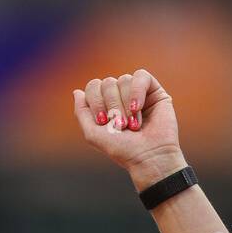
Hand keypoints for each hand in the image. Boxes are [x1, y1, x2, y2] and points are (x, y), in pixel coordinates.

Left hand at [72, 69, 186, 191]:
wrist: (148, 156)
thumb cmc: (121, 149)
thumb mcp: (93, 133)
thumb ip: (81, 112)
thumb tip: (76, 92)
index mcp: (105, 105)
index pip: (93, 87)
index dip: (95, 101)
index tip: (103, 121)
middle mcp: (120, 97)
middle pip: (107, 83)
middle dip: (112, 105)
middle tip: (120, 126)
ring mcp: (137, 93)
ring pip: (123, 80)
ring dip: (125, 104)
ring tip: (132, 125)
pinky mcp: (154, 91)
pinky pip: (141, 76)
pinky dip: (137, 92)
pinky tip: (138, 107)